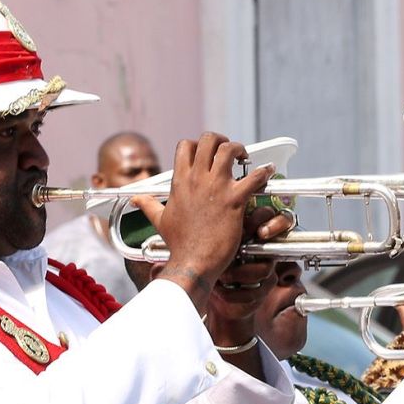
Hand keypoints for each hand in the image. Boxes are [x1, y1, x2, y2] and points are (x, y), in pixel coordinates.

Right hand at [135, 133, 273, 307]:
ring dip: (240, 150)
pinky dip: (264, 172)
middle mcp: (197, 179)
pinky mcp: (234, 200)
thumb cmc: (178, 244)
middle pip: (209, 140)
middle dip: (222, 140)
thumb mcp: (160, 221)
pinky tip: (268, 173)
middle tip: (230, 152)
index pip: (185, 146)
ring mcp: (216, 188)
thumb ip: (148, 206)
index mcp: (180, 181)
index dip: (198, 145)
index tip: (207, 155)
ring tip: (246, 159)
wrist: (192, 262)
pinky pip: (253, 177)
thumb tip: (135, 199)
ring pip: (229, 149)